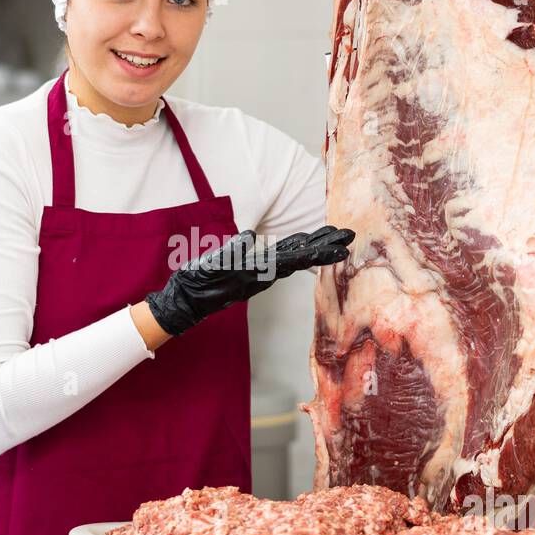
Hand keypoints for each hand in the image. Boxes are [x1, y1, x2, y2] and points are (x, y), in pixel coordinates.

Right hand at [146, 225, 354, 337]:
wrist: (185, 302)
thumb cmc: (195, 285)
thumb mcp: (209, 267)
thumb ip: (230, 252)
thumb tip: (248, 236)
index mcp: (259, 272)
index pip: (296, 259)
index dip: (320, 252)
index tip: (342, 248)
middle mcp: (264, 273)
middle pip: (302, 256)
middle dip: (326, 244)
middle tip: (350, 234)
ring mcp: (259, 272)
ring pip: (292, 255)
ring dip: (313, 243)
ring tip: (333, 232)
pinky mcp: (251, 271)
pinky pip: (278, 256)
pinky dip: (294, 246)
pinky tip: (303, 239)